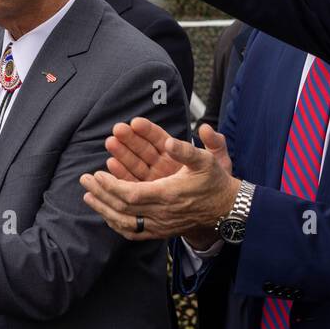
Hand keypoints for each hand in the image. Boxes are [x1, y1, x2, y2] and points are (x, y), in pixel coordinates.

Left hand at [81, 132, 240, 238]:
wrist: (226, 208)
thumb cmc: (215, 181)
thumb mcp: (206, 160)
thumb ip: (186, 150)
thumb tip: (168, 141)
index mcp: (169, 194)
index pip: (130, 193)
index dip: (111, 185)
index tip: (97, 173)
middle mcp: (162, 213)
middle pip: (122, 208)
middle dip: (100, 194)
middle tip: (84, 180)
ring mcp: (161, 225)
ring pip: (124, 222)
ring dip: (103, 209)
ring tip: (87, 197)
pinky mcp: (161, 232)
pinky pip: (133, 233)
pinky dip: (116, 224)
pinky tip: (106, 215)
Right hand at [102, 117, 232, 183]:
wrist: (213, 206)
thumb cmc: (215, 180)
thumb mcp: (218, 160)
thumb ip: (214, 143)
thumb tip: (207, 128)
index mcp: (176, 154)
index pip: (159, 138)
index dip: (148, 130)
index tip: (136, 122)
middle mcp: (162, 164)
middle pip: (143, 149)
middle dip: (129, 139)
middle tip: (118, 130)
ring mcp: (154, 177)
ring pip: (135, 163)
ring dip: (122, 153)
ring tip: (111, 142)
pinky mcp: (148, 191)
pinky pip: (133, 181)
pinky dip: (122, 173)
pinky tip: (112, 164)